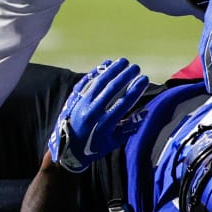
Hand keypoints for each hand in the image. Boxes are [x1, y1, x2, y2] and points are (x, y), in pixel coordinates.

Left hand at [48, 58, 148, 173]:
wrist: (67, 150)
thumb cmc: (94, 147)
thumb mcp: (113, 142)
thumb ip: (129, 128)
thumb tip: (144, 112)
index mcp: (103, 125)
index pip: (122, 103)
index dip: (135, 90)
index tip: (144, 79)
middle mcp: (91, 112)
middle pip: (110, 89)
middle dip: (125, 76)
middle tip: (136, 67)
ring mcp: (81, 104)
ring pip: (98, 82)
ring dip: (112, 70)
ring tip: (124, 61)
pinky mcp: (74, 98)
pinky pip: (86, 81)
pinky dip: (97, 71)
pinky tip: (106, 64)